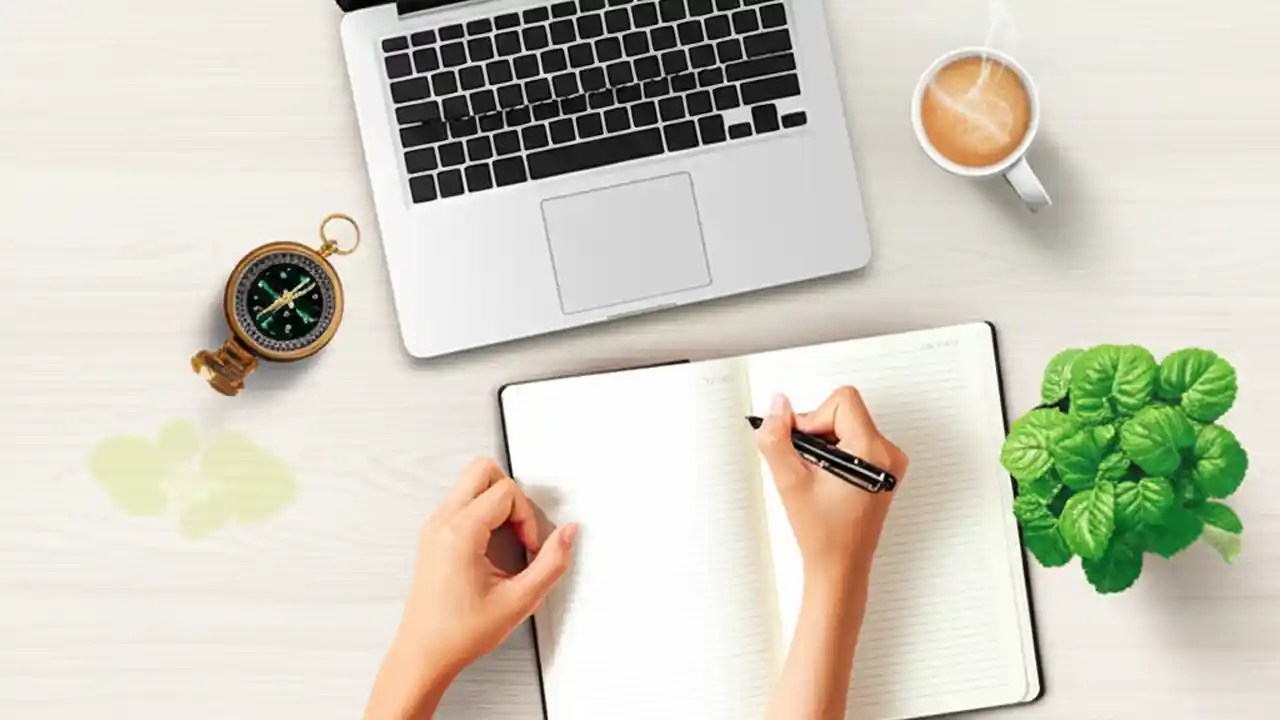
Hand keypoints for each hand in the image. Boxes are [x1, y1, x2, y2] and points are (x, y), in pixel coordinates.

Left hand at [366, 459, 576, 718]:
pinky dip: (483, 514)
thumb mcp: (519, 601)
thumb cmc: (459, 632)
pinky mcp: (433, 536)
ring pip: (470, 483)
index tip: (530, 547)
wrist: (424, 653)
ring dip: (496, 504)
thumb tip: (569, 533)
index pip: (505, 492)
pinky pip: (461, 503)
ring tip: (507, 540)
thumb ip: (552, 563)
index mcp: (459, 533)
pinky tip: (492, 547)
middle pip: (482, 469)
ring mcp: (434, 527)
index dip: (528, 517)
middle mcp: (442, 523)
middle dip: (511, 493)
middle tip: (520, 528)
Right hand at [755, 388, 908, 582]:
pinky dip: (835, 452)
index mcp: (872, 452)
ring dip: (824, 443)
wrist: (841, 564)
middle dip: (817, 432)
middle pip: (844, 411)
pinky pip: (855, 439)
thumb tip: (779, 403)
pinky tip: (827, 480)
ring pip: (847, 424)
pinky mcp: (885, 468)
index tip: (804, 447)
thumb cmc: (822, 532)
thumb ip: (778, 437)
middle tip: (807, 466)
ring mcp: (890, 461)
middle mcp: (889, 453)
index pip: (842, 401)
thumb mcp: (790, 481)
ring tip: (817, 476)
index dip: (813, 418)